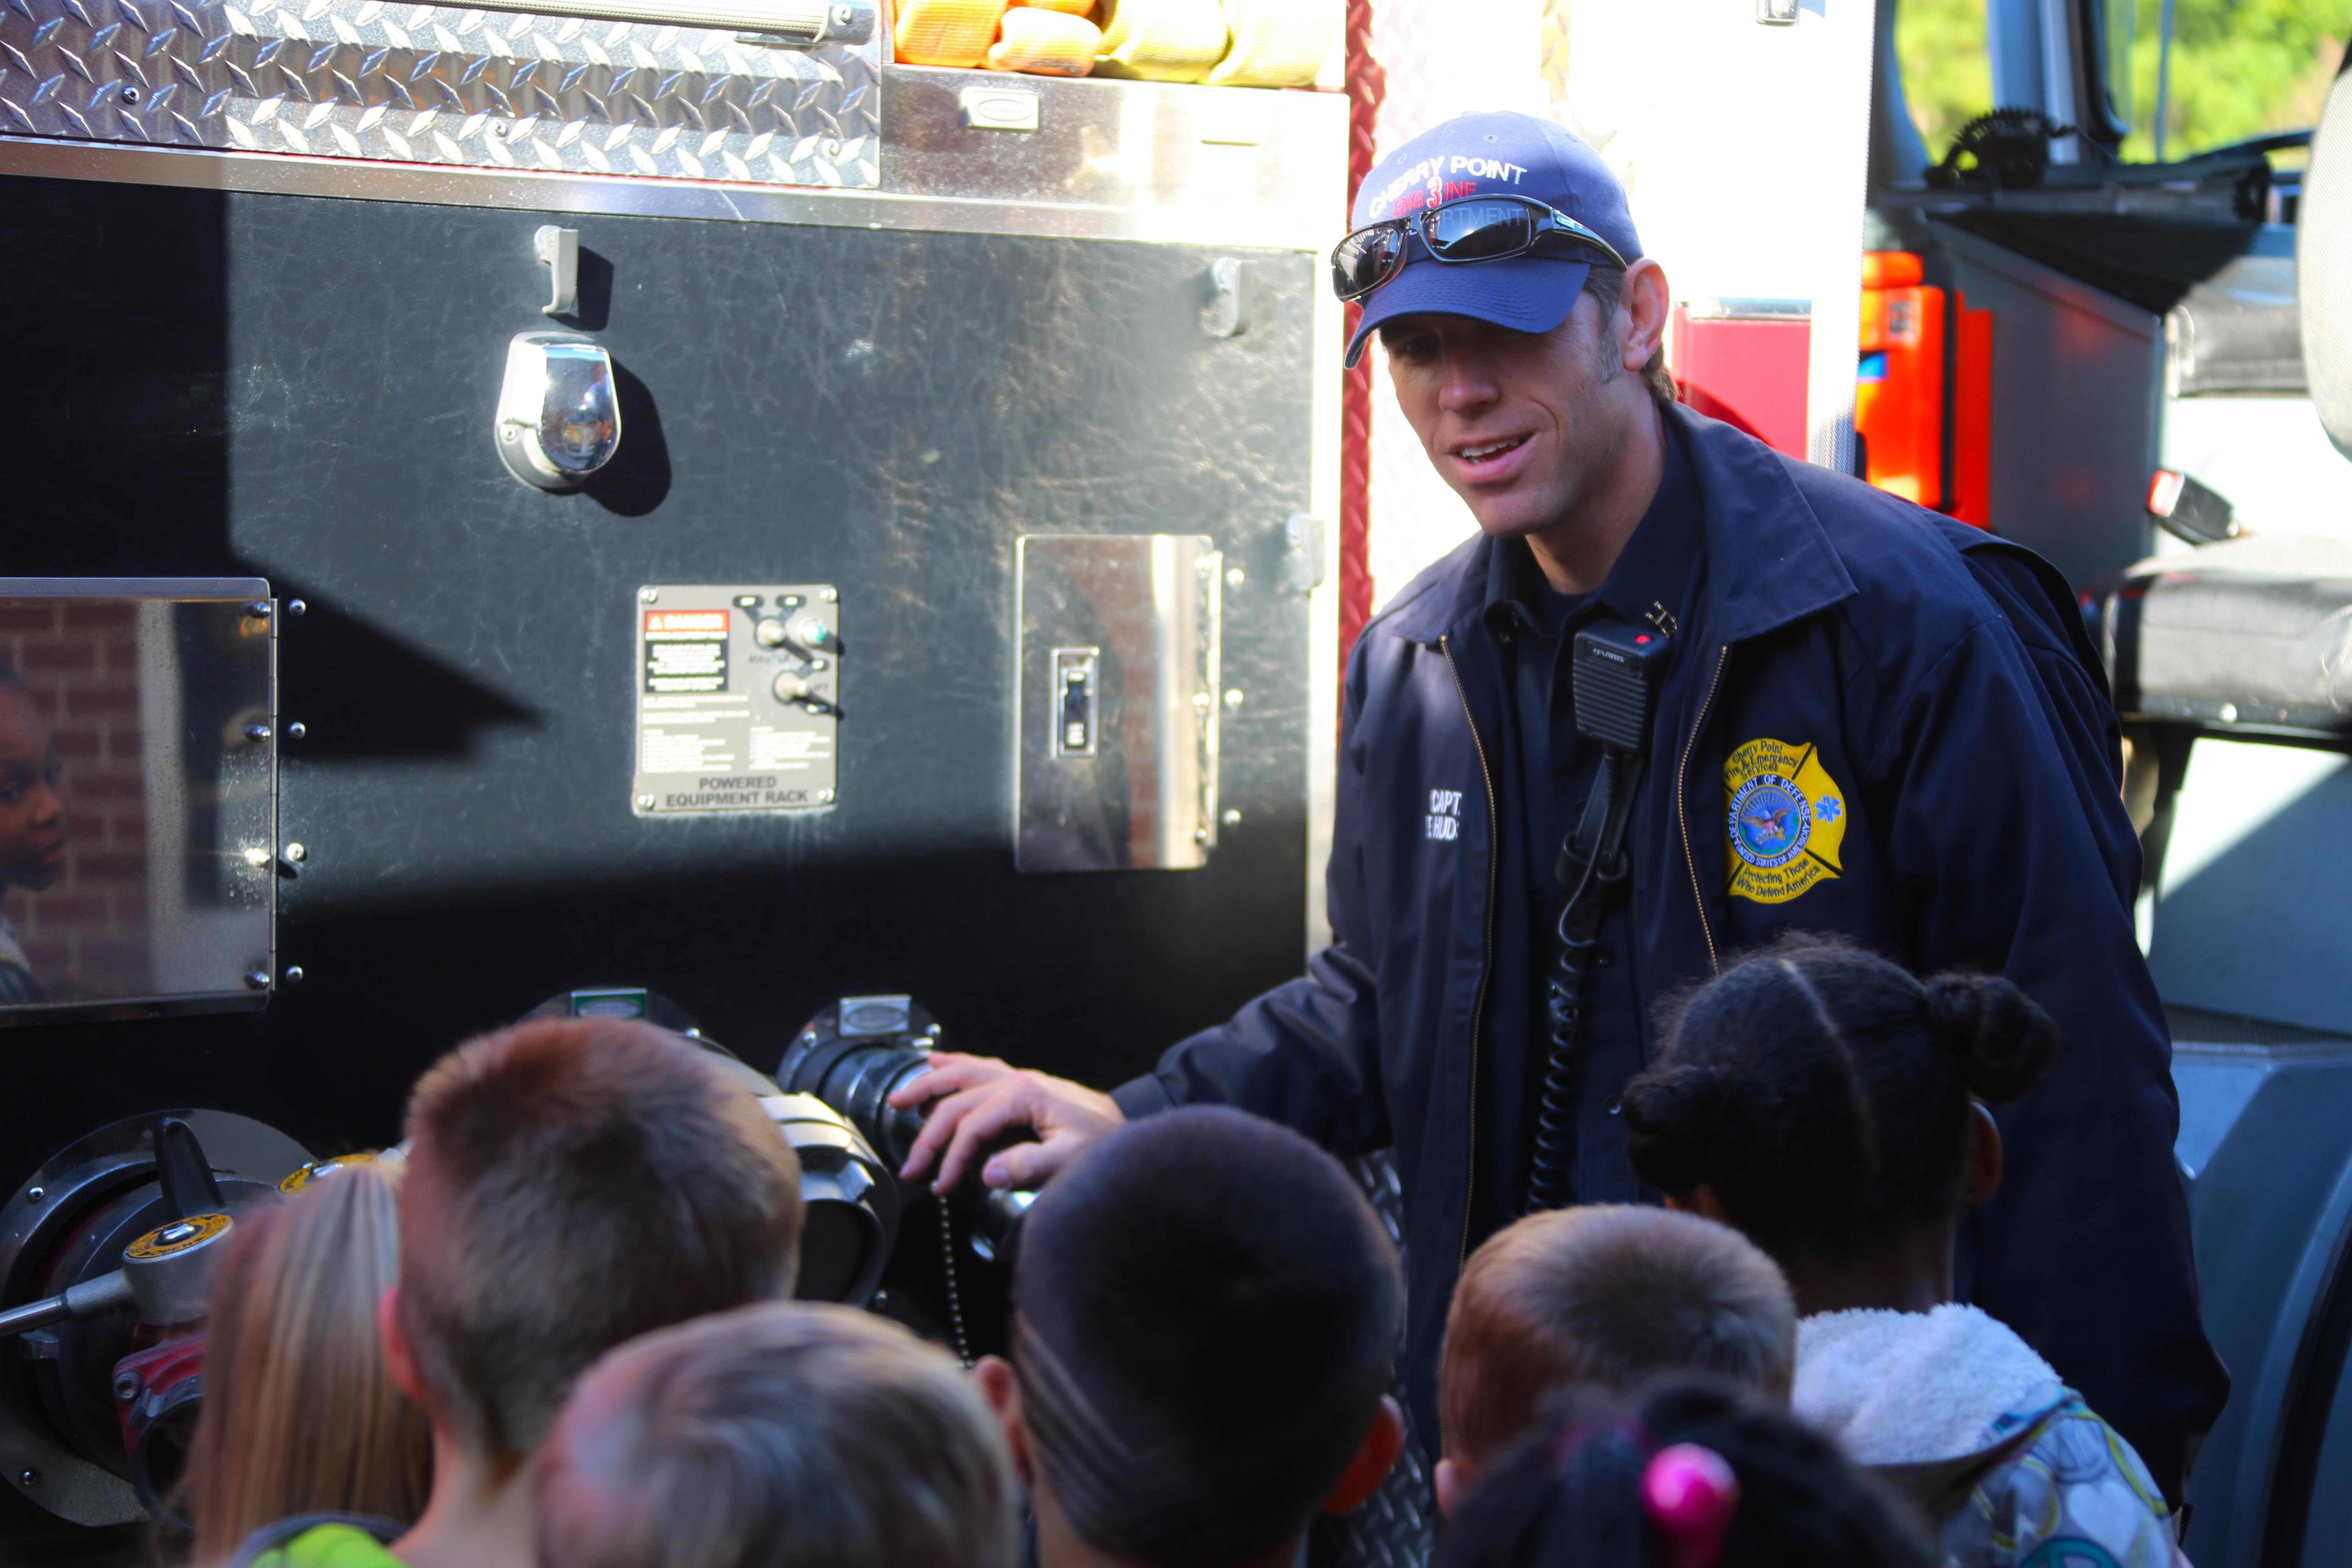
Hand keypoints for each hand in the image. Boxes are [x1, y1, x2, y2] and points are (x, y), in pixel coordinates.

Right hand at [888, 1052, 1124, 1193]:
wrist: (1126, 1130)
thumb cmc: (1104, 1144)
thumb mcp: (1074, 1159)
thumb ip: (1032, 1165)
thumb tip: (989, 1172)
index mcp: (1025, 1094)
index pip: (973, 1125)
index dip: (952, 1157)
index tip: (942, 1185)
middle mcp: (1017, 1080)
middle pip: (958, 1101)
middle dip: (928, 1135)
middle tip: (910, 1166)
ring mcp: (1018, 1079)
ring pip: (962, 1074)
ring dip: (927, 1085)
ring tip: (898, 1099)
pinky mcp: (1022, 1084)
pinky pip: (979, 1067)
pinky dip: (954, 1065)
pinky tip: (935, 1062)